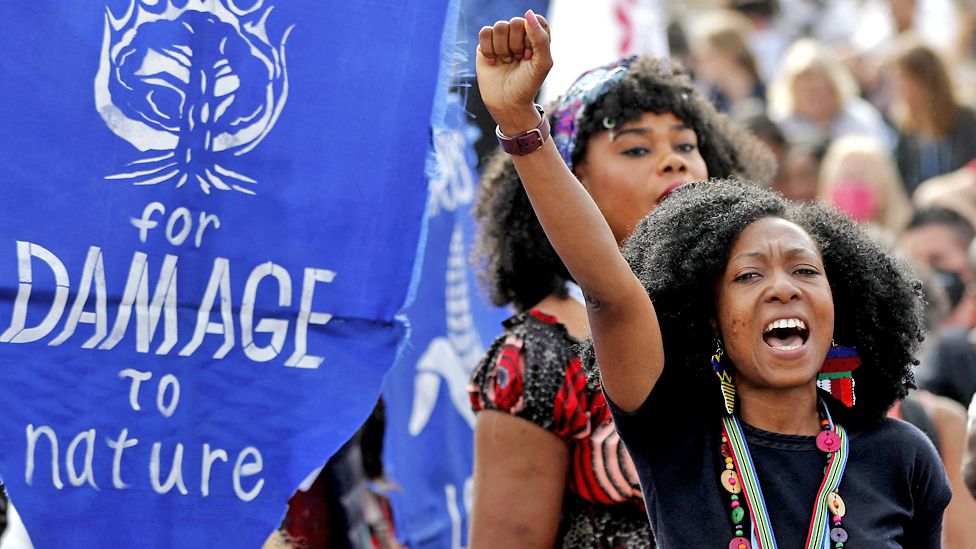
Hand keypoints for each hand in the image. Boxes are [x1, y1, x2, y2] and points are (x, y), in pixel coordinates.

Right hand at [476, 10, 551, 134]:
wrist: (507, 103)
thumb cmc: (528, 84)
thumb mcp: (542, 63)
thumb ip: (540, 37)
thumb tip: (527, 13)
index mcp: (537, 36)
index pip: (535, 20)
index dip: (532, 37)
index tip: (530, 55)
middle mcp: (520, 34)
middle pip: (516, 22)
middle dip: (517, 45)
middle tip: (519, 60)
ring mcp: (502, 38)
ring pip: (499, 26)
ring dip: (503, 49)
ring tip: (507, 62)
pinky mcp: (486, 44)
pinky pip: (485, 32)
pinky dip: (489, 49)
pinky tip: (494, 62)